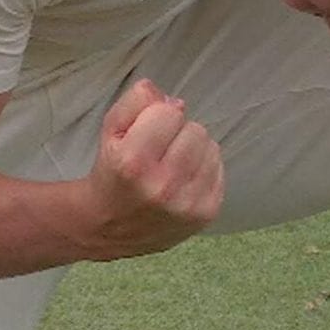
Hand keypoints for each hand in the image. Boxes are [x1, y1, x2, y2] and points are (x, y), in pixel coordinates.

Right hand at [77, 78, 223, 261]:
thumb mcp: (110, 131)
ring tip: (173, 163)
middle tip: (160, 149)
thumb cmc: (111, 173)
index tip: (146, 131)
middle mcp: (162, 185)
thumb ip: (136, 102)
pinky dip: (204, 168)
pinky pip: (220, 169)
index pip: (169, 112)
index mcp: (132, 161)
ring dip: (194, 149)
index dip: (157, 116)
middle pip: (195, 129)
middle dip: (178, 132)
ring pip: (211, 147)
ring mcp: (188, 202)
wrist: (110, 228)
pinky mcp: (206, 213)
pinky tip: (184, 178)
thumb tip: (174, 101)